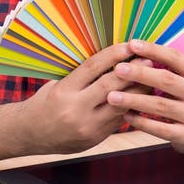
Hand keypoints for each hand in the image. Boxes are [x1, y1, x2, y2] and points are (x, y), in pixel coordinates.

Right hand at [22, 42, 149, 153]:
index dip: (113, 54)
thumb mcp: (57, 84)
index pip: (93, 67)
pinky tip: (143, 97)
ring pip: (120, 105)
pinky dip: (132, 106)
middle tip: (149, 59)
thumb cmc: (44, 103)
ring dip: (138, 90)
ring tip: (152, 77)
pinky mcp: (96, 138)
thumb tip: (111, 60)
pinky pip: (119, 120)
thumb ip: (82, 76)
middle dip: (132, 71)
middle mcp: (76, 109)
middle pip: (110, 86)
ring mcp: (88, 126)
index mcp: (64, 91)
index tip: (129, 45)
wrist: (31, 134)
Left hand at [106, 40, 183, 151]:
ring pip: (160, 105)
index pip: (175, 57)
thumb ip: (170, 67)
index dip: (153, 50)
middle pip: (166, 80)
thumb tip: (137, 48)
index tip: (132, 44)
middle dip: (140, 74)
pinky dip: (141, 122)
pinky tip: (126, 116)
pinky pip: (160, 128)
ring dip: (134, 100)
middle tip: (118, 69)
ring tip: (112, 96)